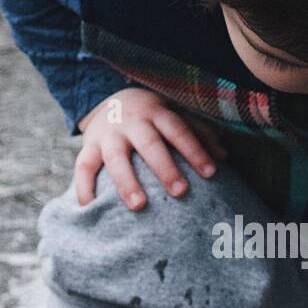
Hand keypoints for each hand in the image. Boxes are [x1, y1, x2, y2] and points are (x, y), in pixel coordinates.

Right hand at [74, 88, 227, 208]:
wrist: (109, 99)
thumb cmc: (152, 116)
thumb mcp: (174, 115)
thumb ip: (199, 133)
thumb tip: (224, 156)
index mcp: (157, 112)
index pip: (178, 130)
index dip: (194, 150)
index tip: (211, 173)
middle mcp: (132, 121)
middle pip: (149, 144)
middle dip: (164, 167)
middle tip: (180, 192)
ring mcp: (108, 134)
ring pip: (115, 158)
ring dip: (127, 182)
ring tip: (139, 207)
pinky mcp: (88, 146)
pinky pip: (83, 167)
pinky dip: (84, 188)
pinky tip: (91, 208)